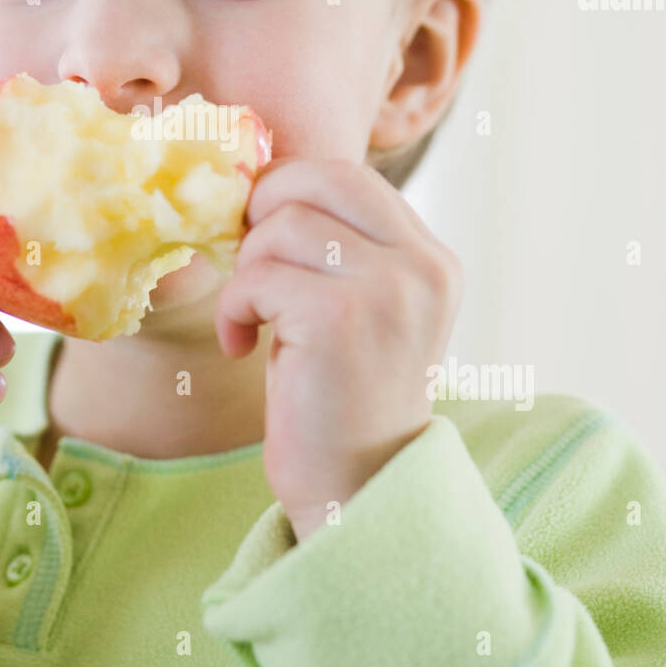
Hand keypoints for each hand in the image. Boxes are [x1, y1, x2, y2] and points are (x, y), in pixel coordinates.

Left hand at [214, 157, 463, 542]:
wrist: (354, 491)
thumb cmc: (340, 397)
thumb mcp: (359, 306)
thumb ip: (337, 244)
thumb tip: (260, 178)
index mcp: (432, 258)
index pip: (347, 174)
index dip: (287, 190)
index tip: (262, 237)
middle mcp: (423, 267)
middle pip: (313, 179)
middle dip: (262, 217)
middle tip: (253, 272)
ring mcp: (388, 290)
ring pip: (279, 227)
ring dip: (246, 274)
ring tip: (255, 321)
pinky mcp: (341, 319)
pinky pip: (256, 277)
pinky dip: (233, 310)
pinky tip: (242, 347)